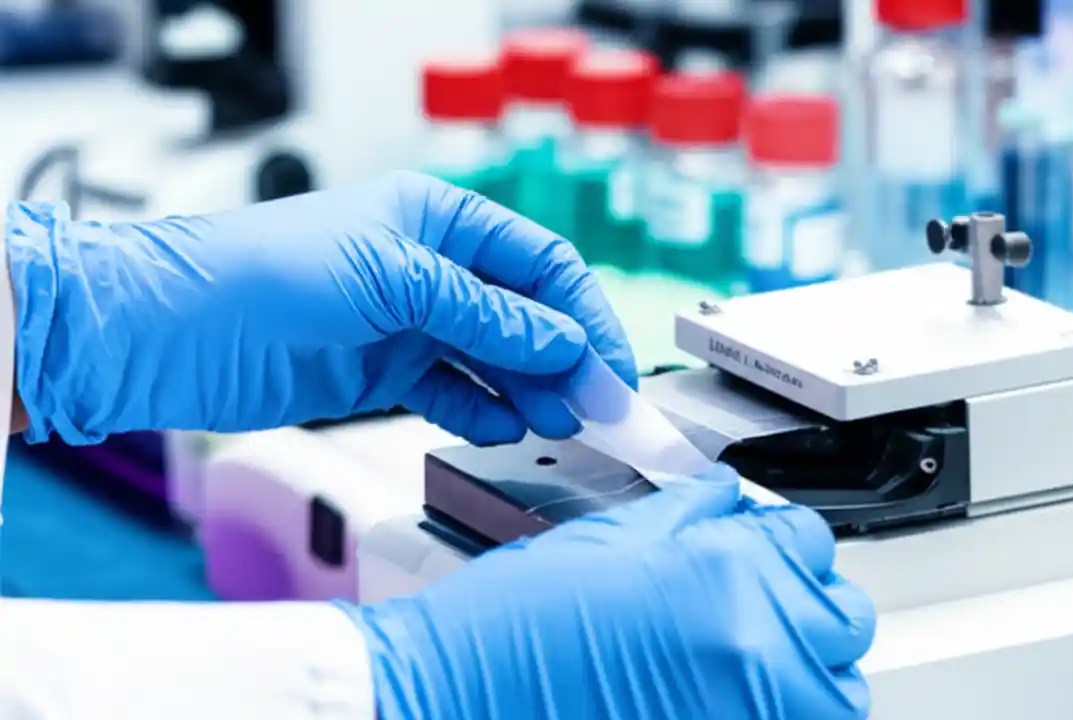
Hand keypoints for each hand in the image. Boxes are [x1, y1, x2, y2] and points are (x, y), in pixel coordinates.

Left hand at [5, 172, 634, 442]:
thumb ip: (484, 315)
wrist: (173, 329)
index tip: (611, 365)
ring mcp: (408, 321)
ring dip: (530, 391)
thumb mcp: (394, 279)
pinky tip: (503, 428)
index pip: (540, 265)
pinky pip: (452, 392)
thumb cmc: (264, 270)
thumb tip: (560, 343)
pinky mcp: (382, 370)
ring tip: (558, 424)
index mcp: (441, 220)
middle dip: (566, 361)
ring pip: (494, 359)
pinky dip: (481, 411)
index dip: (582, 314)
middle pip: (525, 316)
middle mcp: (431, 268)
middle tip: (598, 409)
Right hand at [342, 466, 875, 719]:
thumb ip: (689, 513)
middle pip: (841, 615)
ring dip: (811, 670)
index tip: (764, 553)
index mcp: (726, 570)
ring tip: (758, 662)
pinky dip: (788, 713)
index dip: (780, 541)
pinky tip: (745, 700)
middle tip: (763, 607)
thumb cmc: (512, 626)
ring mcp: (753, 712)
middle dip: (807, 602)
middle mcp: (756, 644)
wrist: (459, 699)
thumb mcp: (605, 537)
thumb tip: (731, 500)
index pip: (808, 539)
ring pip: (839, 690)